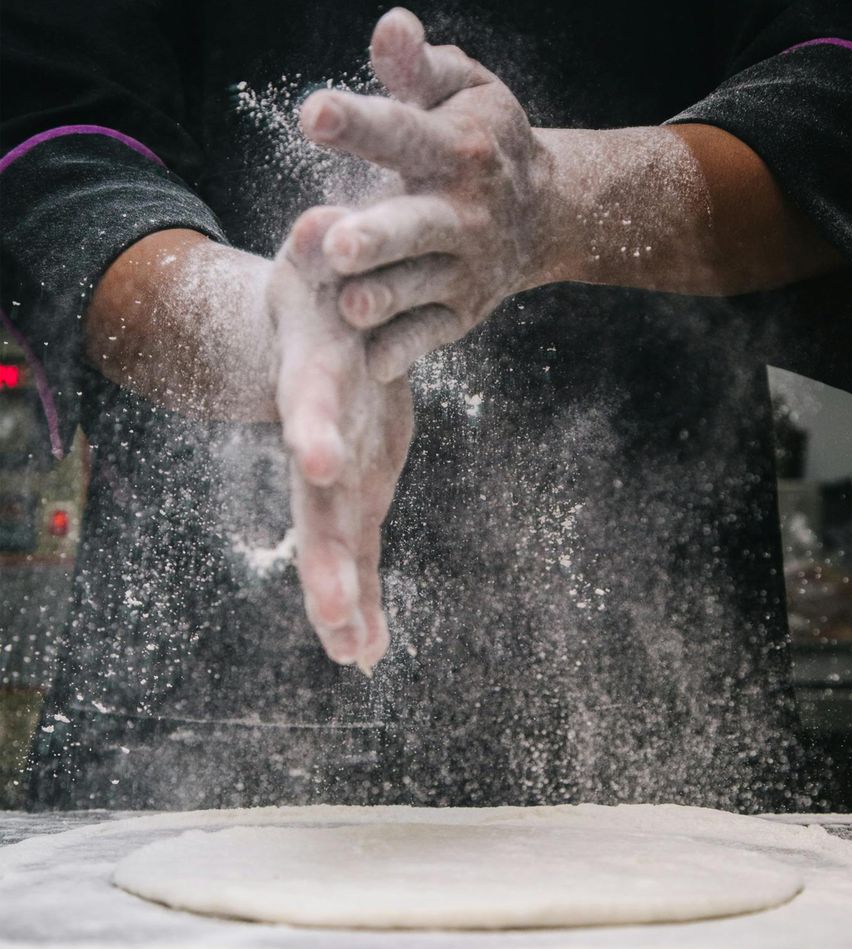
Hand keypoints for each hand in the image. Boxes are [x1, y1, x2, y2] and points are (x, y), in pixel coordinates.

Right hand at [268, 206, 412, 670]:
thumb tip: (323, 221)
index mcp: (317, 383)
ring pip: (335, 547)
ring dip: (344, 602)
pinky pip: (359, 554)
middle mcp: (320, 441)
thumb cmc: (326, 294)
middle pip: (319, 508)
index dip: (316, 432)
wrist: (316, 331)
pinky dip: (363, 603)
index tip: (322, 464)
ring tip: (354, 656)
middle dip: (326, 562)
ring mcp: (336, 477)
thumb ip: (321, 247)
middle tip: (336, 618)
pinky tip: (368, 654)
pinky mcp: (354, 493)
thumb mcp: (321, 261)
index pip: (314, 409)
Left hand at [299, 8, 553, 381]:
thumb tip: (389, 25)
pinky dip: (403, 350)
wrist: (548, 212)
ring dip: (385, 298)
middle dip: (378, 236)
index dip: (359, 124)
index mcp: (456, 150)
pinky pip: (430, 334)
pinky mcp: (461, 313)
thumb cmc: (483, 140)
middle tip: (337, 245)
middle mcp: (465, 213)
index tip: (313, 115)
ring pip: (419, 287)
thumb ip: (418, 68)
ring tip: (349, 306)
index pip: (402, 133)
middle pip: (416, 226)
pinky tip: (371, 363)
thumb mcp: (463, 90)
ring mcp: (465, 268)